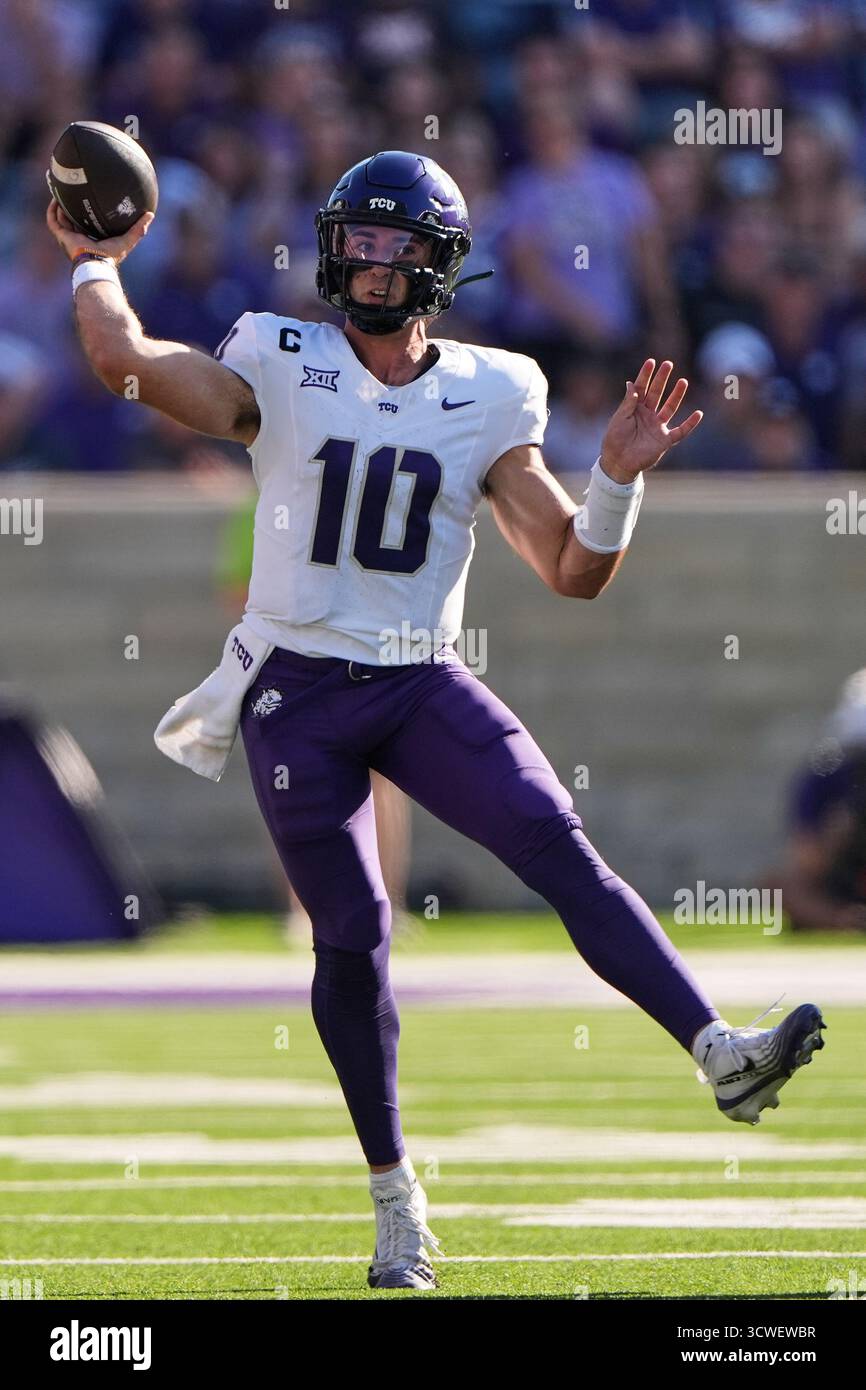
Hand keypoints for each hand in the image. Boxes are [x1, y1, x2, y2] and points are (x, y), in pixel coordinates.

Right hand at [46, 198, 153, 263]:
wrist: (96, 263)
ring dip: (59, 206)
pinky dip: (53, 210)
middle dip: (71, 207)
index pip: (89, 224)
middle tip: (72, 192)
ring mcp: (69, 237)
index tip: (90, 201)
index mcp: (92, 239)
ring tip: (60, 191)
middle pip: (72, 219)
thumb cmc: (112, 255)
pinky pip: (53, 221)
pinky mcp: (62, 236)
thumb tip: (151, 214)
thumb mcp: (128, 239)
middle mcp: (79, 237)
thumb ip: (139, 228)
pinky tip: (55, 199)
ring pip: (60, 218)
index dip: (88, 213)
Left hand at [600, 358, 702, 484]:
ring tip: (683, 381)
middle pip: (656, 393)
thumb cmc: (614, 440)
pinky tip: (698, 414)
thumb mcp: (619, 418)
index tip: (651, 361)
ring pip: (670, 408)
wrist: (618, 462)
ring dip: (677, 395)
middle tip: (668, 364)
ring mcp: (657, 427)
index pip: (641, 388)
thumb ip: (628, 402)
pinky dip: (690, 424)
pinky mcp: (664, 441)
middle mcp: (647, 415)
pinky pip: (680, 432)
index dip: (646, 375)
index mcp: (635, 409)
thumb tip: (631, 383)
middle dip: (662, 379)